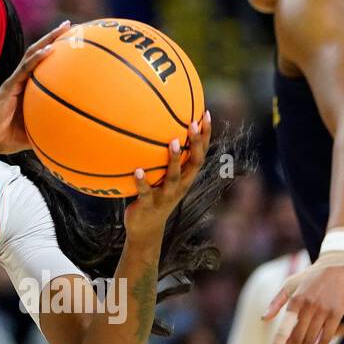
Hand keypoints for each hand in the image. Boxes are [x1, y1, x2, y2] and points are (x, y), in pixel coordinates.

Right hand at [0, 20, 73, 155]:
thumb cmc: (10, 137)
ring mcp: (14, 81)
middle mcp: (21, 79)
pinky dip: (37, 58)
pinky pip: (25, 69)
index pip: (43, 64)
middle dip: (55, 37)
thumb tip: (78, 132)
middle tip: (72, 26)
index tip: (74, 41)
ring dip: (48, 40)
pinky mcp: (9, 86)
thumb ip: (53, 126)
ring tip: (64, 28)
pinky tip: (50, 49)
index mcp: (28, 87)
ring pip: (32, 54)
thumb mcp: (38, 130)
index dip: (57, 50)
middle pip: (39, 52)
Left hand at [123, 110, 212, 239]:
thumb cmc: (152, 195)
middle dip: (196, 143)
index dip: (205, 135)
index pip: (201, 153)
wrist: (145, 229)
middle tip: (193, 124)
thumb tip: (148, 128)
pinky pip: (146, 192)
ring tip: (173, 142)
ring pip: (174, 177)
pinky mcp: (149, 205)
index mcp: (185, 177)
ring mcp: (166, 196)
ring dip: (175, 160)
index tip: (206, 114)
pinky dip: (142, 182)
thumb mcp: (159, 176)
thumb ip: (158, 157)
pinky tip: (137, 170)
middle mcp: (180, 185)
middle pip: (195, 163)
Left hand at [264, 262, 343, 343]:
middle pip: (298, 338)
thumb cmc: (309, 276)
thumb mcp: (289, 285)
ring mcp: (324, 310)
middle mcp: (308, 307)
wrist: (336, 266)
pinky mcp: (338, 313)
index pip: (284, 329)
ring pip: (312, 338)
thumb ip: (276, 303)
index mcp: (295, 301)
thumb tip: (263, 320)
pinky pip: (328, 335)